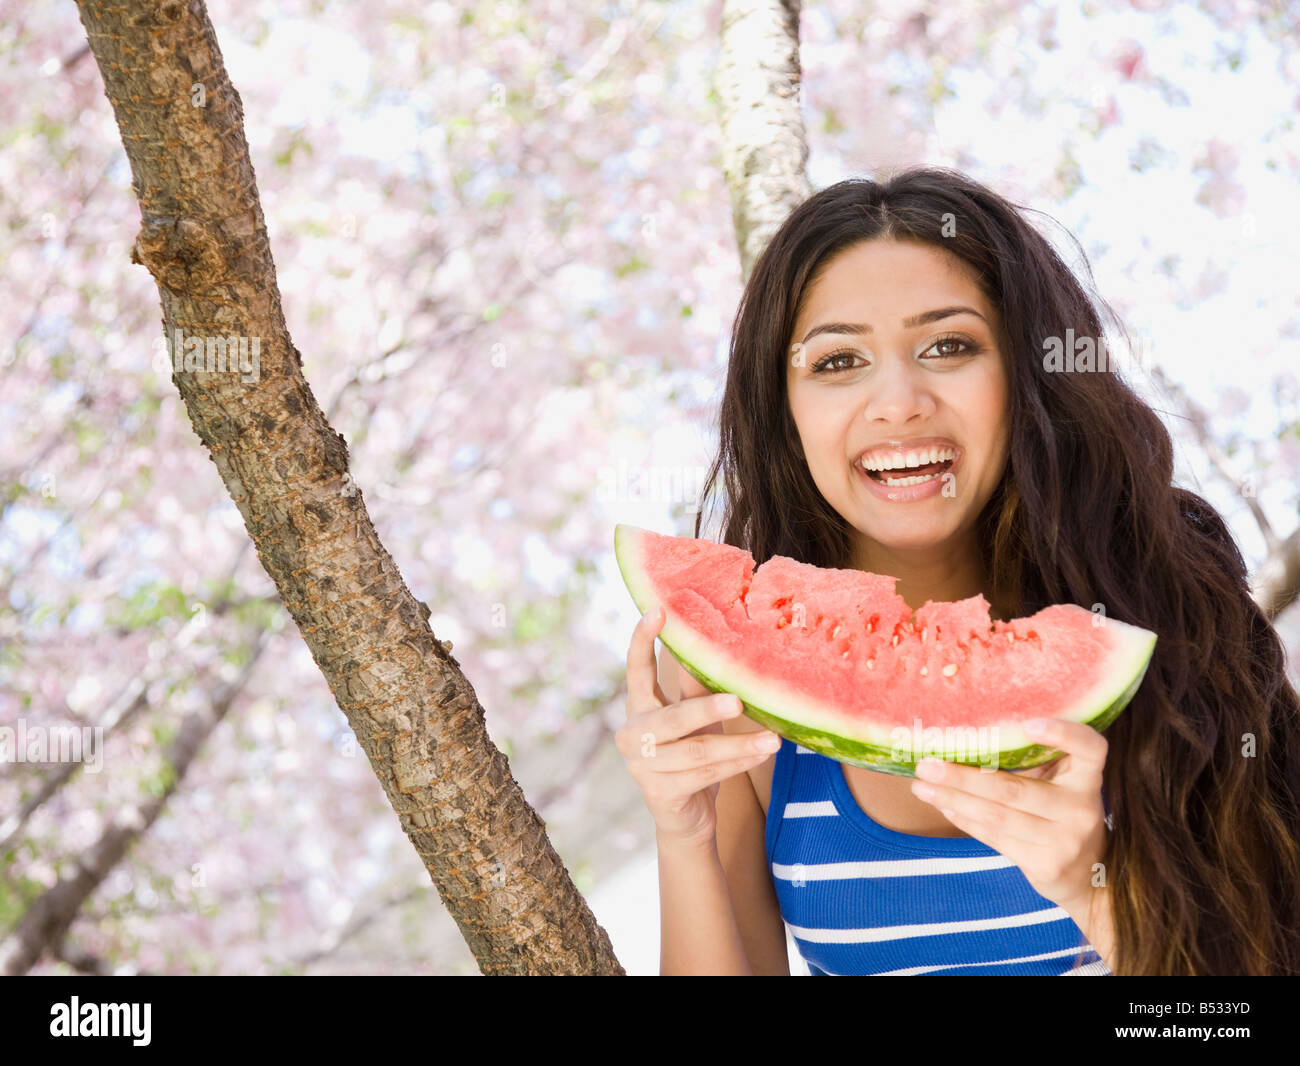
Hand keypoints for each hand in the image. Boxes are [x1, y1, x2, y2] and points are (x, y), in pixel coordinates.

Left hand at [908, 717, 1109, 913]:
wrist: (1091, 877)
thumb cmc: (1063, 814)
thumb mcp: (1062, 785)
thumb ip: (1036, 762)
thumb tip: (967, 733)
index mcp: (1087, 778)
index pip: (1090, 749)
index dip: (1064, 734)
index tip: (1028, 723)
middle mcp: (1081, 808)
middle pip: (1014, 789)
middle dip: (963, 777)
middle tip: (925, 764)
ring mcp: (1065, 840)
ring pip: (997, 816)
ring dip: (953, 799)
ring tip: (921, 786)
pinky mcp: (1046, 865)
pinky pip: (995, 838)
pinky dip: (964, 819)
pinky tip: (943, 805)